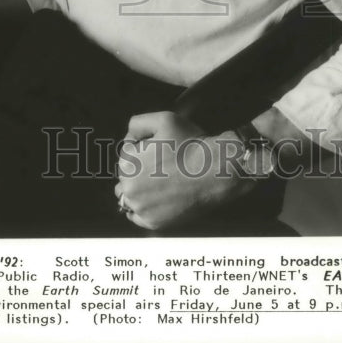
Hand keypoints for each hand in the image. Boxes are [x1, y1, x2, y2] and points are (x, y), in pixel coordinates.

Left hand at [114, 111, 250, 230]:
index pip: (126, 153)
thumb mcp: (164, 119)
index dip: (143, 147)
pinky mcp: (153, 223)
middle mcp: (129, 188)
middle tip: (163, 164)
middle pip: (127, 175)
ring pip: (129, 196)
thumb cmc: (191, 145)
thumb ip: (138, 123)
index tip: (160, 148)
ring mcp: (141, 208)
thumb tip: (129, 135)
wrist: (215, 171)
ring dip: (139, 189)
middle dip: (140, 168)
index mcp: (128, 163)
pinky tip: (159, 197)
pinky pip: (138, 216)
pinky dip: (145, 208)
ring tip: (161, 181)